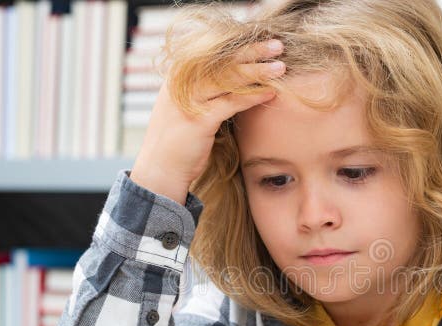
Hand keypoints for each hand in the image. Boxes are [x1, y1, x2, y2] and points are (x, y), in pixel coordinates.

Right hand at [130, 39, 285, 203]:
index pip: (213, 53)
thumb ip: (204, 91)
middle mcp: (183, 82)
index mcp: (179, 75)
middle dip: (252, 51)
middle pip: (223, 60)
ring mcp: (190, 99)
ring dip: (258, 71)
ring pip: (229, 77)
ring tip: (281, 67)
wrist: (161, 169)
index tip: (262, 41)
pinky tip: (271, 92)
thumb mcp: (188, 107)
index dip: (239, 46)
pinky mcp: (200, 119)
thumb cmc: (178, 140)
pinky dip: (254, 96)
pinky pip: (232, 102)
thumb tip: (234, 80)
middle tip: (277, 45)